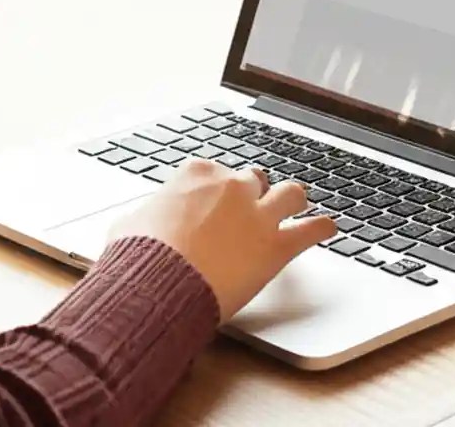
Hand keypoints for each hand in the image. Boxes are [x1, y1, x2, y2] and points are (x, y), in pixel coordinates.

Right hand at [111, 160, 335, 320]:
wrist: (159, 283)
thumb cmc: (140, 255)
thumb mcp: (128, 224)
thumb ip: (143, 217)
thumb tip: (137, 222)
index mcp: (197, 174)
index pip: (214, 171)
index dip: (214, 191)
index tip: (210, 205)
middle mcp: (233, 187)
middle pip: (254, 179)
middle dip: (252, 194)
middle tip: (249, 210)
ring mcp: (259, 214)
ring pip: (291, 193)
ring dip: (292, 201)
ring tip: (295, 208)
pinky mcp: (277, 245)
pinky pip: (312, 230)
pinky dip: (321, 228)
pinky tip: (327, 229)